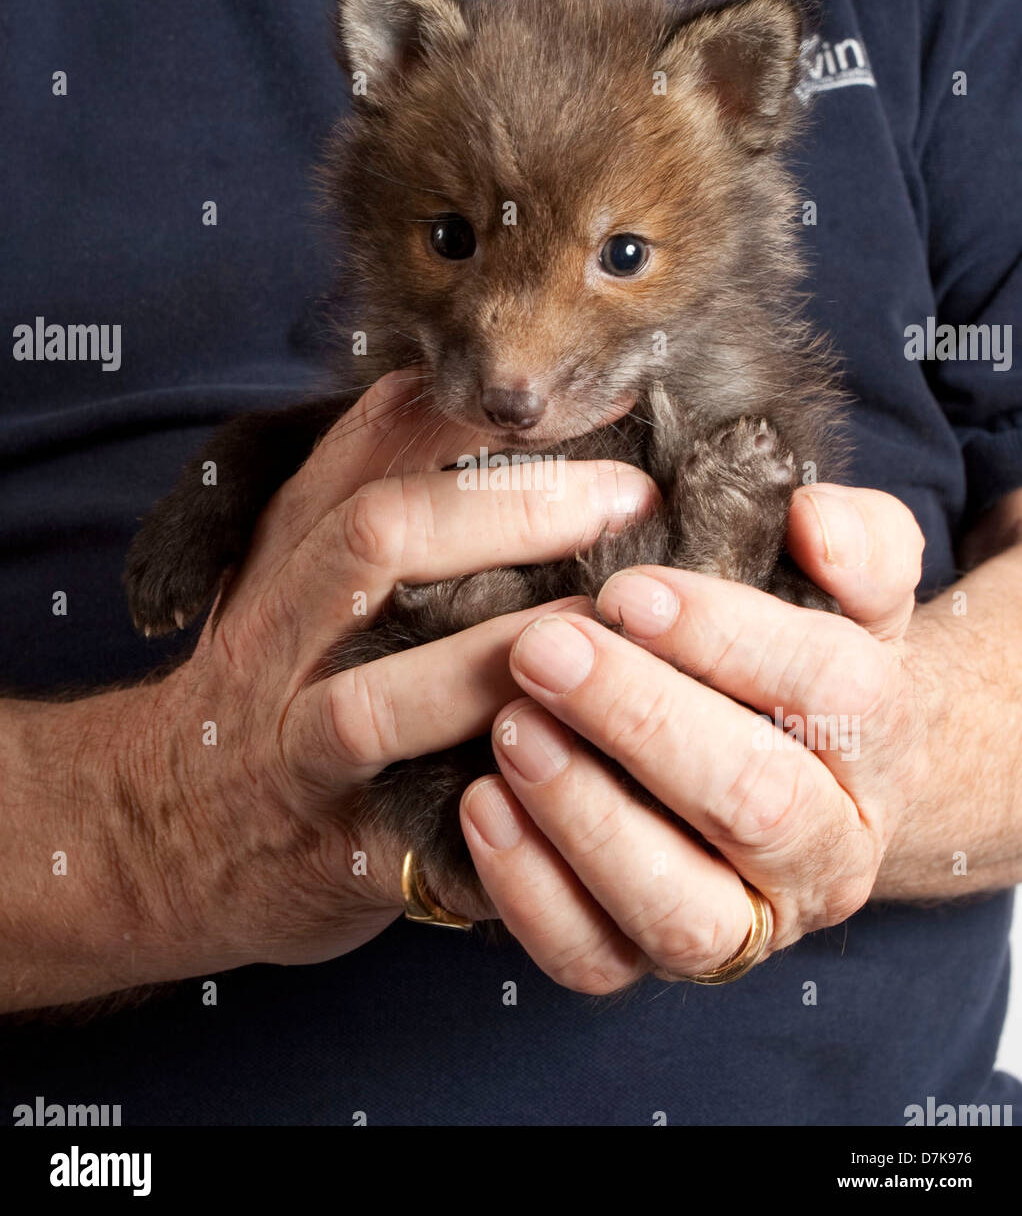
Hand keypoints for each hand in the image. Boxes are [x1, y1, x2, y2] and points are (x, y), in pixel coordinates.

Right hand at [0, 372, 658, 1009]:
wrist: (162, 823)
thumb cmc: (269, 675)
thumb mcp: (297, 559)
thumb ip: (374, 480)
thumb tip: (477, 391)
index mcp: (288, 547)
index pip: (375, 448)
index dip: (491, 418)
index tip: (598, 401)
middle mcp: (281, 633)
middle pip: (377, 537)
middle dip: (512, 508)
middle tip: (631, 498)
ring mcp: (294, 746)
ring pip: (378, 697)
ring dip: (497, 658)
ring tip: (602, 631)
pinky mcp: (331, 849)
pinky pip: (411, 830)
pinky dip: (492, 804)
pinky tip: (573, 773)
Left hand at [459, 484, 927, 993]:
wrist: (779, 759)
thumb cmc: (788, 658)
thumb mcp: (844, 587)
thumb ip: (857, 540)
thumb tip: (817, 525)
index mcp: (883, 746)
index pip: (833, 692)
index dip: (730, 638)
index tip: (628, 590)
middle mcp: (828, 853)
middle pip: (755, 802)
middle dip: (641, 718)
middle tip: (547, 649)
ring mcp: (743, 921)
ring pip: (681, 907)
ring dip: (586, 813)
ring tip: (512, 728)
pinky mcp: (655, 960)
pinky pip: (596, 959)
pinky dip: (531, 890)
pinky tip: (482, 804)